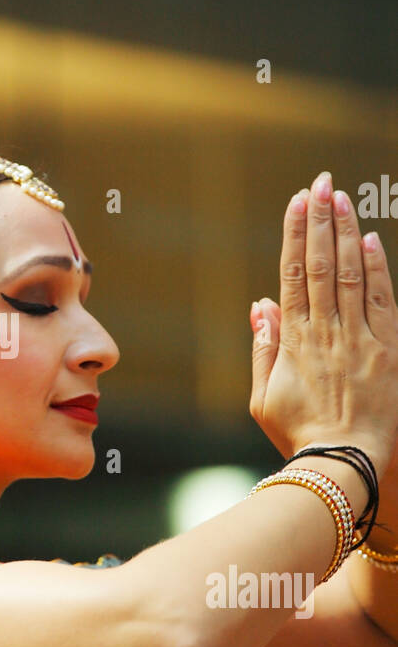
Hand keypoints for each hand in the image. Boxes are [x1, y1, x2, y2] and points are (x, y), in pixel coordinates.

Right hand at [249, 171, 397, 480]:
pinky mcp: (386, 351)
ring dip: (344, 233)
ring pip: (349, 274)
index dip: (294, 235)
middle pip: (319, 265)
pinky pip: (381, 302)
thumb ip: (264, 347)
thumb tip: (261, 303)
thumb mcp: (263, 397)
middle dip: (319, 220)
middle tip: (320, 182)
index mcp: (293, 341)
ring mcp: (358, 339)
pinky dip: (375, 269)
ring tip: (342, 197)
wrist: (343, 463)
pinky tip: (369, 240)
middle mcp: (325, 332)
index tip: (296, 202)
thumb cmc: (299, 434)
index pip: (291, 275)